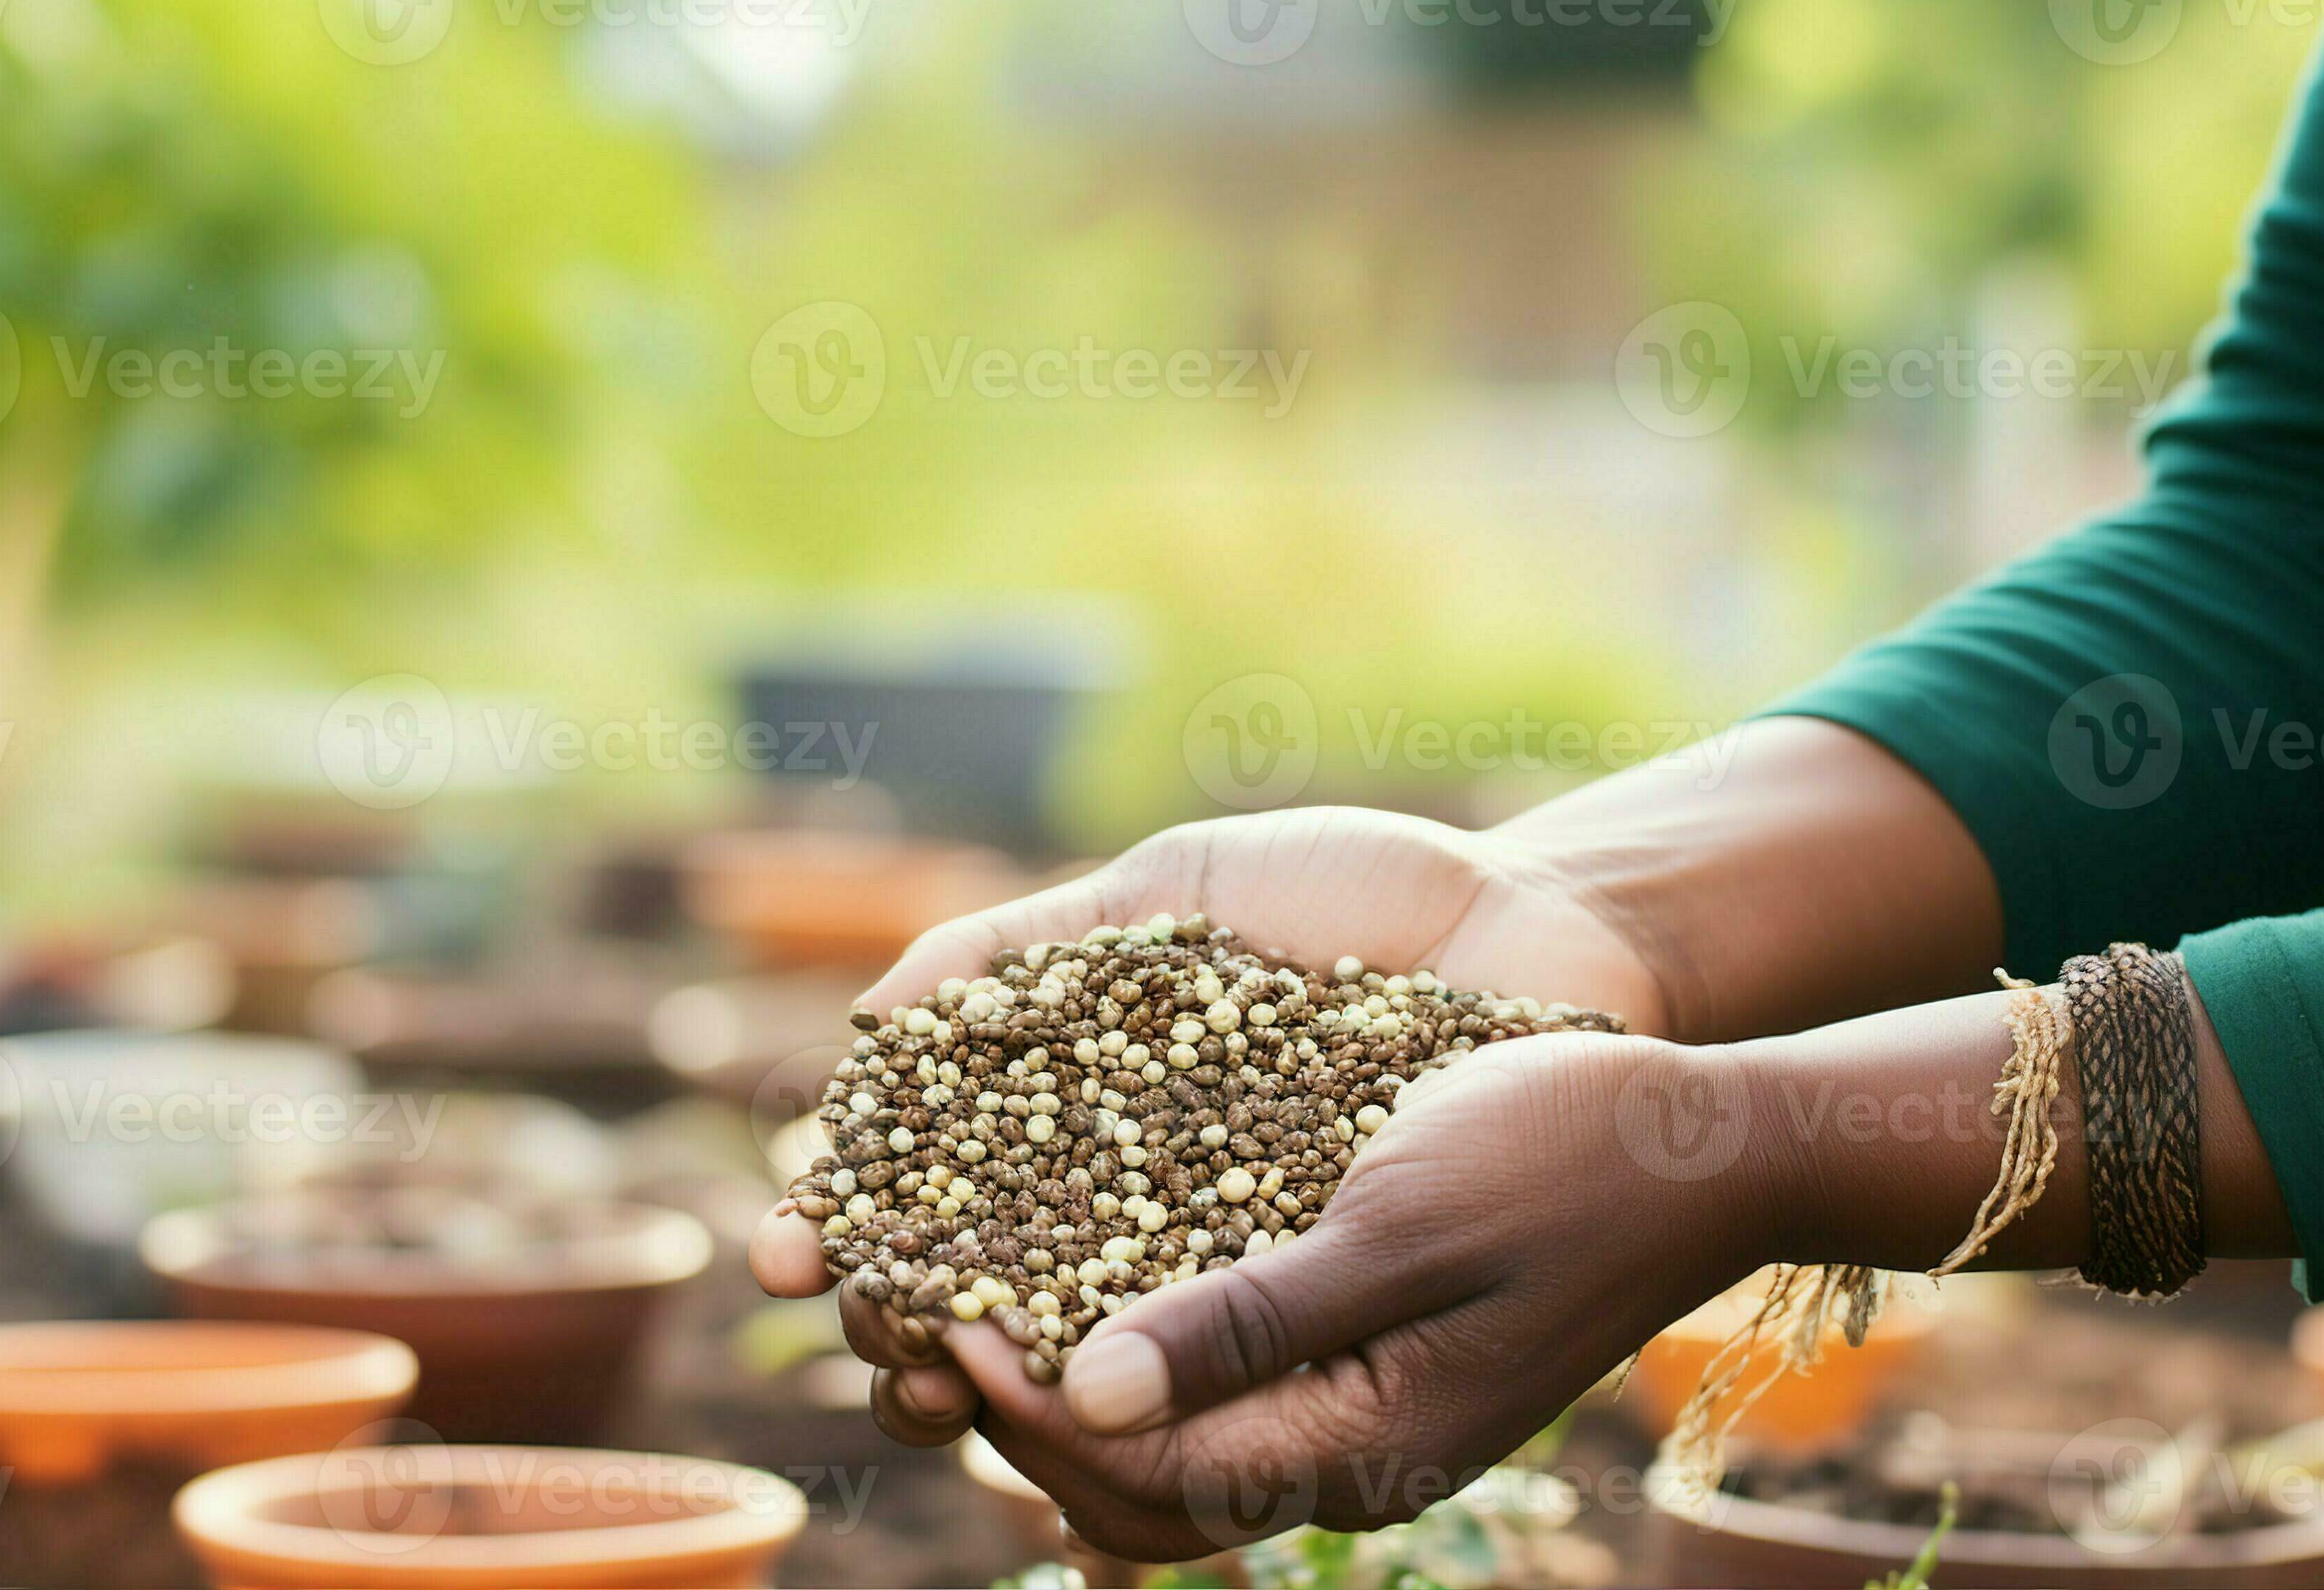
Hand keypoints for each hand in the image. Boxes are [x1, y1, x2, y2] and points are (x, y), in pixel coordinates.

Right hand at [749, 807, 1667, 1448]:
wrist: (1529, 922)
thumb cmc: (1353, 894)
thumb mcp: (1176, 891)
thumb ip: (1026, 945)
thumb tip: (875, 1025)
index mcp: (1082, 1106)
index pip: (930, 1189)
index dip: (852, 1228)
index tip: (794, 1247)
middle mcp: (1136, 1200)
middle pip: (980, 1293)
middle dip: (899, 1329)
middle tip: (871, 1331)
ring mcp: (1222, 1261)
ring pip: (1078, 1359)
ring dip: (991, 1397)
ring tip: (941, 1397)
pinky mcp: (1311, 1302)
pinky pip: (1210, 1375)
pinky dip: (1135, 1406)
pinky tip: (1075, 1432)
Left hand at [943, 1031, 1768, 1560]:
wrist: (1699, 1143)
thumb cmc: (1562, 1156)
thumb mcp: (1401, 1222)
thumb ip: (1253, 1317)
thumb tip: (1090, 1391)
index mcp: (1357, 1448)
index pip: (1135, 1473)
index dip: (1018, 1400)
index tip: (937, 1302)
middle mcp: (1341, 1459)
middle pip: (1126, 1489)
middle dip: (1007, 1406)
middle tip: (915, 1300)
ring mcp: (1349, 1416)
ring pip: (1155, 1448)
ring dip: (1051, 1378)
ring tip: (963, 1278)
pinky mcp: (1351, 1357)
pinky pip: (1206, 1386)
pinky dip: (1122, 1341)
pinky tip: (1064, 1255)